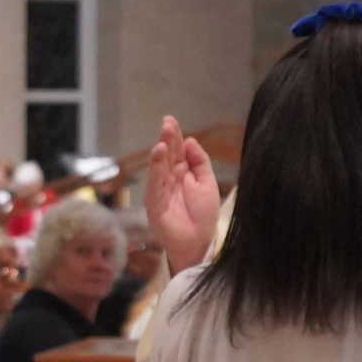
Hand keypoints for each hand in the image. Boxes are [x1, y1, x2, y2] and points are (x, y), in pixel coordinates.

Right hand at [146, 115, 220, 273]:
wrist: (199, 240)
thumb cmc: (204, 214)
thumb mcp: (207, 182)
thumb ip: (200, 161)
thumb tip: (190, 140)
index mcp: (183, 172)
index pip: (177, 150)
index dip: (175, 136)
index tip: (171, 120)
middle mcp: (170, 178)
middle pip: (167, 154)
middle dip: (166, 138)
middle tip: (167, 123)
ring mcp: (160, 190)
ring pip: (159, 166)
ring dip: (160, 151)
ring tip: (163, 137)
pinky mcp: (154, 203)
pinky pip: (154, 183)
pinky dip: (155, 168)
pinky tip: (158, 153)